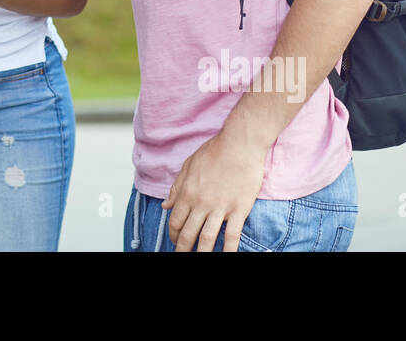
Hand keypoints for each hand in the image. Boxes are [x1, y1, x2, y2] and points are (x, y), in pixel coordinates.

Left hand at [161, 129, 267, 251]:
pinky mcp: (239, 209)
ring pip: (208, 239)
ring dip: (202, 253)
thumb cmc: (214, 151)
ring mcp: (220, 208)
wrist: (239, 144)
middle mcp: (201, 203)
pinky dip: (229, 250)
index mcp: (187, 193)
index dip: (173, 235)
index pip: (175, 221)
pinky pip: (232, 236)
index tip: (175, 242)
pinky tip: (227, 257)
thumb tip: (165, 205)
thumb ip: (176, 188)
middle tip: (182, 255)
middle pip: (188, 234)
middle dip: (183, 248)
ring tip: (200, 260)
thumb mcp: (188, 166)